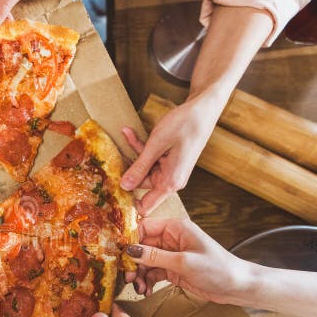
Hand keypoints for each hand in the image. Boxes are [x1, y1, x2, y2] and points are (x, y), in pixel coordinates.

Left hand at [120, 96, 219, 215]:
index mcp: (169, 182)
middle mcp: (171, 180)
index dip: (130, 202)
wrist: (203, 110)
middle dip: (130, 166)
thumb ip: (139, 168)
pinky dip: (142, 148)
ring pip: (144, 168)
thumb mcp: (156, 146)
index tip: (114, 189)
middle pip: (141, 183)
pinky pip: (151, 160)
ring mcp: (170, 171)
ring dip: (135, 152)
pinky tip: (131, 133)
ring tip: (128, 132)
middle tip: (120, 149)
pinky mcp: (169, 162)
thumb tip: (124, 186)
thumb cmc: (184, 126)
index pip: (146, 206)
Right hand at [124, 218, 254, 302]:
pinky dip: (147, 281)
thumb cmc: (218, 268)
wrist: (237, 286)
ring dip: (139, 274)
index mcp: (175, 228)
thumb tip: (130, 250)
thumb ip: (155, 256)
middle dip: (132, 262)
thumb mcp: (183, 262)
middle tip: (128, 276)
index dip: (130, 239)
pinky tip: (146, 290)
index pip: (144, 227)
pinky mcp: (172, 269)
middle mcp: (171, 239)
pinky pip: (152, 272)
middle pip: (141, 246)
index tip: (118, 253)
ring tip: (139, 288)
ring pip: (145, 261)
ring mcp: (171, 254)